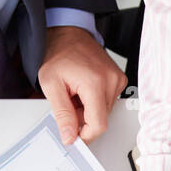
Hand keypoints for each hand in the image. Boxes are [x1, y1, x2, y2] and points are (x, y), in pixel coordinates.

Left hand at [38, 25, 126, 145]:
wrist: (69, 34)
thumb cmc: (59, 54)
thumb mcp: (51, 85)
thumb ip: (62, 114)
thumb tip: (70, 136)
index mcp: (95, 83)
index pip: (98, 124)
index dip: (85, 135)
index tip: (74, 136)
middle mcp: (111, 81)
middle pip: (101, 119)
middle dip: (83, 119)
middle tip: (69, 102)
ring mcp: (118, 80)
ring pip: (105, 112)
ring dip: (89, 110)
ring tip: (76, 93)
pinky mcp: (120, 79)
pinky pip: (109, 102)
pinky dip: (95, 101)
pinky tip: (85, 89)